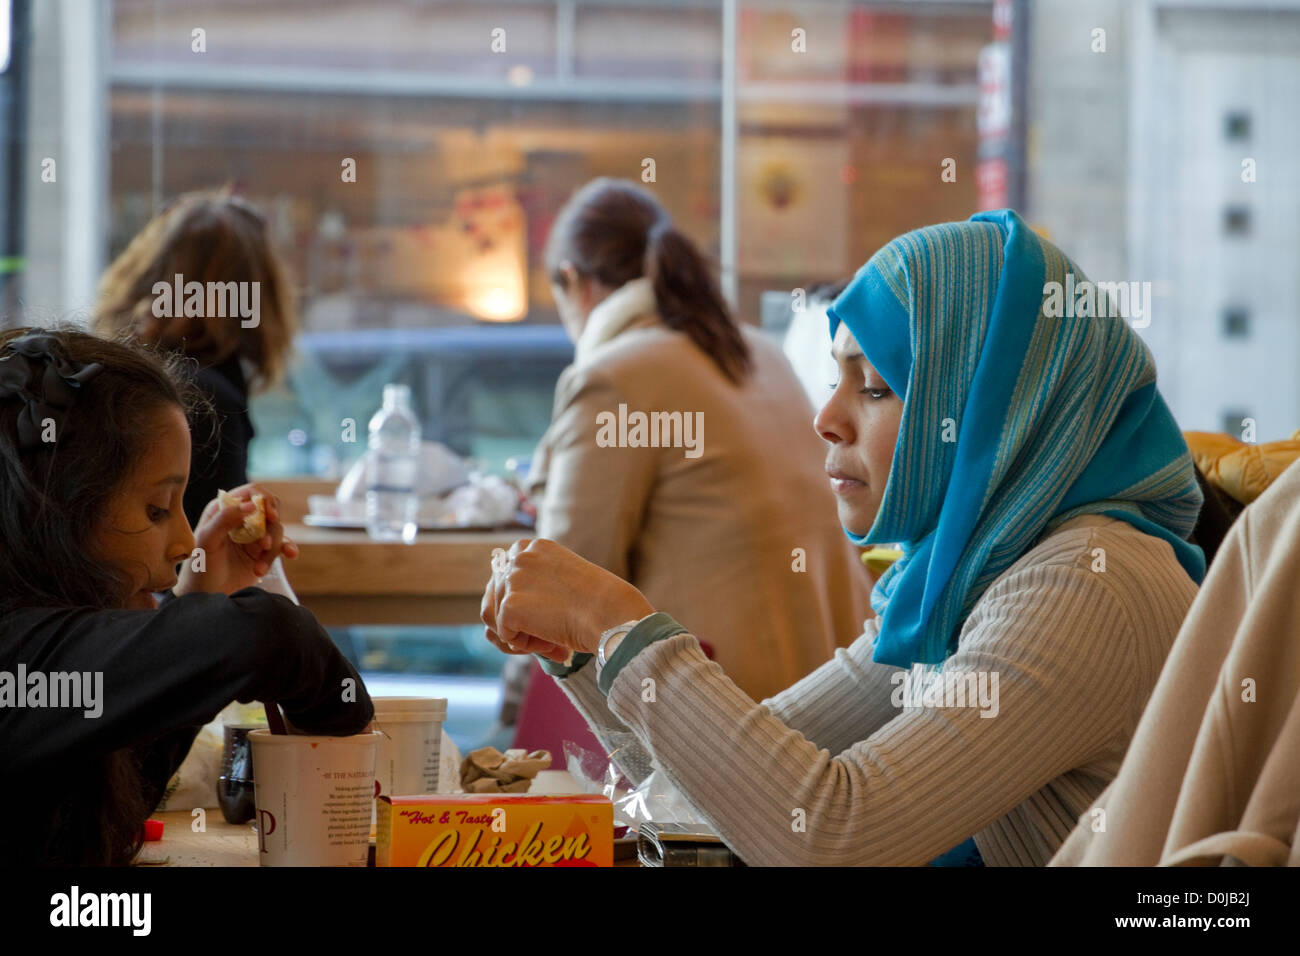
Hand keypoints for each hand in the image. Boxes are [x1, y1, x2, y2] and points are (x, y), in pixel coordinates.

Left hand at [175, 483, 300, 596]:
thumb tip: (251, 505)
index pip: (251, 492)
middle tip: (265, 543)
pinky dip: (288, 548)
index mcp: (224, 510)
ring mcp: (254, 536)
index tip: (269, 515)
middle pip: (269, 511)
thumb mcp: (206, 541)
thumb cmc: (200, 568)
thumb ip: (224, 519)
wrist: (206, 596)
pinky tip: (290, 554)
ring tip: (259, 568)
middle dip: (270, 527)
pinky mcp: (264, 552)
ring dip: (272, 549)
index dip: (264, 499)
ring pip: (277, 530)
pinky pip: (283, 544)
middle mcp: (241, 520)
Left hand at [481, 538, 654, 663]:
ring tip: (549, 643)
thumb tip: (508, 611)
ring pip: (496, 617)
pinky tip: (550, 644)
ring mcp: (513, 579)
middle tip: (547, 638)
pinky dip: (523, 645)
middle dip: (516, 620)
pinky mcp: (510, 604)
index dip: (521, 602)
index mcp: (535, 547)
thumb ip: (538, 585)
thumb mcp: (565, 582)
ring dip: (519, 633)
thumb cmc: (599, 605)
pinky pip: (504, 633)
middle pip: (496, 596)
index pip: (506, 576)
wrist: (610, 613)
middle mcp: (520, 556)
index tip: (546, 616)